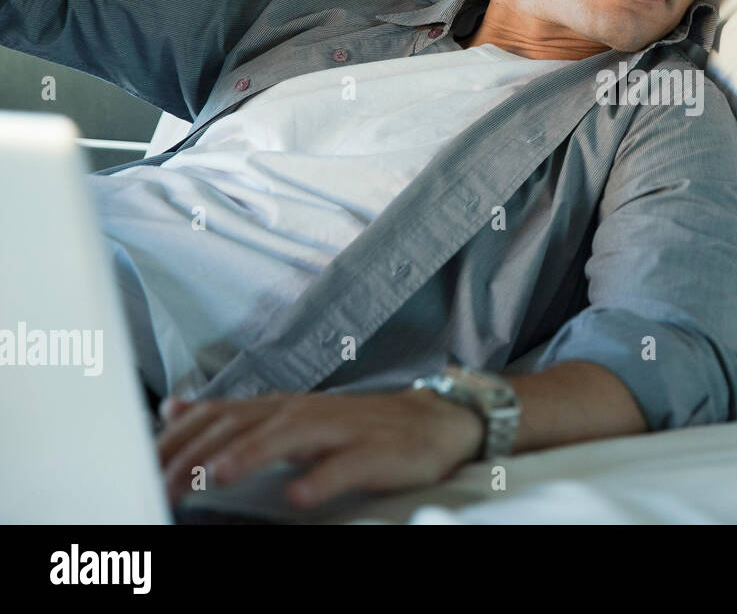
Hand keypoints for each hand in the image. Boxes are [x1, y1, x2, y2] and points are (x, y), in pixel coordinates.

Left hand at [155, 388, 484, 509]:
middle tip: (161, 481)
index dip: (177, 440)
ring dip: (251, 454)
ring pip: (290, 436)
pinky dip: (321, 478)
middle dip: (198, 453)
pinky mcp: (376, 451)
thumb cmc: (356, 426)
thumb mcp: (289, 416)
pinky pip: (347, 464)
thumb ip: (232, 414)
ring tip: (217, 476)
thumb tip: (174, 407)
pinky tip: (299, 495)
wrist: (433, 422)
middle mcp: (304, 412)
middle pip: (244, 425)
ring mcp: (341, 429)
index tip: (138, 467)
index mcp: (280, 407)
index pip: (218, 416)